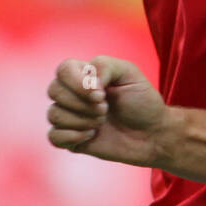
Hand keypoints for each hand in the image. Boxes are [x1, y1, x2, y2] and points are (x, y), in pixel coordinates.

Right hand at [47, 56, 167, 167]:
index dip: (77, 82)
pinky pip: (53, 136)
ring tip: (102, 122)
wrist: (151, 134)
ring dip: (80, 120)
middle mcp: (74, 94)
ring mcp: (71, 117)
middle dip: (82, 103)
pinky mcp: (71, 139)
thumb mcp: (129, 73)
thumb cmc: (142, 101)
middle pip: (54, 90)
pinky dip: (72, 136)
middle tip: (105, 109)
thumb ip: (105, 66)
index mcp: (86, 75)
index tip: (102, 93)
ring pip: (53, 114)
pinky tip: (92, 135)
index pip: (63, 69)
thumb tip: (86, 83)